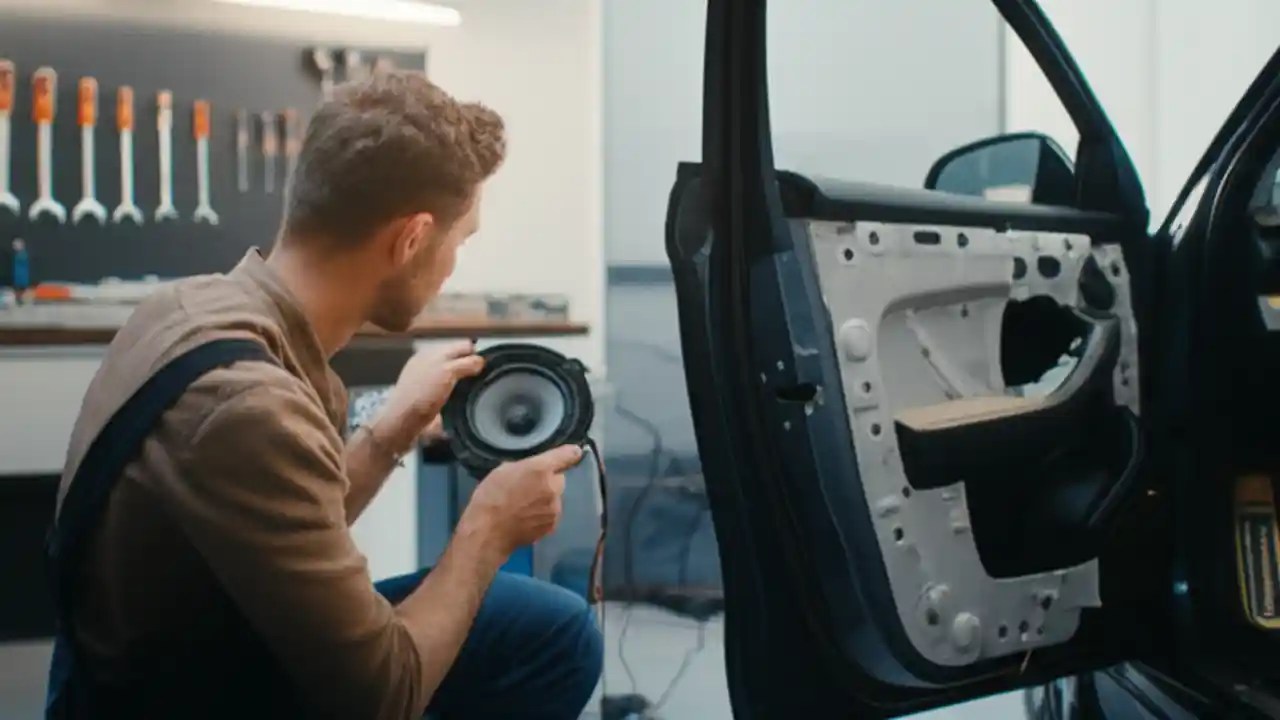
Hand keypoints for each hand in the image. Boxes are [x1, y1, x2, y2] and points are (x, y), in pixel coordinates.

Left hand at [373, 340, 483, 453]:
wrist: (402, 423)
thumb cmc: (424, 394)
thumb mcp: (448, 373)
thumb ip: (466, 363)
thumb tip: (482, 360)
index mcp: (433, 352)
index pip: (462, 345)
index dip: (476, 353)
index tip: (488, 367)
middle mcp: (430, 363)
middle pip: (459, 360)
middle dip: (471, 367)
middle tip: (485, 380)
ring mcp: (428, 381)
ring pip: (455, 375)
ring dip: (465, 382)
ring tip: (478, 391)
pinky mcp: (429, 398)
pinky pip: (450, 390)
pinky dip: (458, 393)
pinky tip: (465, 400)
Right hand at [459, 444, 584, 556]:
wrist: (488, 531)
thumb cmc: (490, 497)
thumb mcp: (503, 470)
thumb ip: (526, 466)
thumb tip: (535, 469)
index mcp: (541, 470)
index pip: (568, 455)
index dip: (570, 453)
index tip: (573, 453)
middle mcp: (553, 488)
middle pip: (559, 479)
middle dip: (549, 481)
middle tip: (529, 487)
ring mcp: (555, 509)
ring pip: (556, 498)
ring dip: (546, 499)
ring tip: (525, 506)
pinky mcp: (552, 525)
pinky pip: (552, 514)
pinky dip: (543, 514)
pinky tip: (526, 518)